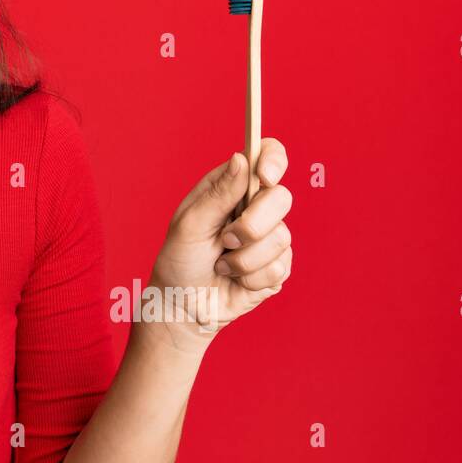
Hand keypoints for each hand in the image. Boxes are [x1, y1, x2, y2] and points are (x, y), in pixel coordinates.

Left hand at [145, 138, 292, 352]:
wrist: (183, 305)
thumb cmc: (180, 260)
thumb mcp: (190, 224)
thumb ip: (218, 194)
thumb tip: (242, 158)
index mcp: (232, 187)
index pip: (267, 157)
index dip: (273, 160)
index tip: (265, 176)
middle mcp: (255, 208)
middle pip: (282, 198)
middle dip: (252, 224)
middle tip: (225, 240)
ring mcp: (270, 238)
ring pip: (281, 238)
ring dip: (244, 258)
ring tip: (221, 264)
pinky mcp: (278, 268)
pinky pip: (280, 268)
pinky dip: (250, 277)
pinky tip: (234, 279)